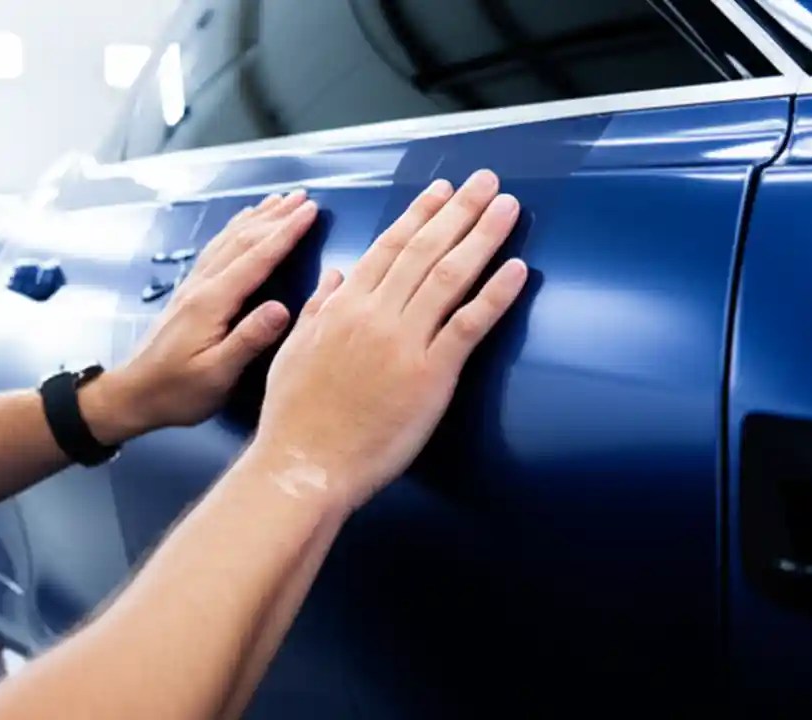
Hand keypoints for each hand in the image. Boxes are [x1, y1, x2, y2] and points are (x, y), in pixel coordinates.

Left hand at [83, 191, 318, 443]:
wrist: (133, 394)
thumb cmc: (176, 392)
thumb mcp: (216, 375)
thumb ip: (248, 340)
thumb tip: (282, 309)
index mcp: (212, 303)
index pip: (256, 259)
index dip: (286, 233)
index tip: (310, 212)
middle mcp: (202, 286)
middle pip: (243, 241)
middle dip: (276, 217)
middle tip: (304, 197)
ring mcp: (193, 287)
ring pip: (229, 240)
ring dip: (257, 218)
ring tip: (279, 200)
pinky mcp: (189, 293)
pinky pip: (216, 250)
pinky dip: (234, 230)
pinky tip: (242, 225)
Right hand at [249, 170, 527, 510]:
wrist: (303, 465)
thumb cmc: (295, 417)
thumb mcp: (295, 351)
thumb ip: (318, 309)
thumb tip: (334, 276)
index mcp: (343, 306)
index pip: (389, 246)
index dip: (420, 214)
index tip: (443, 190)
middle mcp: (375, 314)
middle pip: (425, 250)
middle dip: (459, 211)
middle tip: (486, 181)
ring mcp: (405, 342)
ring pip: (450, 276)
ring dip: (482, 237)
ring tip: (506, 207)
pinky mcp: (431, 375)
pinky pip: (469, 325)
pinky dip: (495, 293)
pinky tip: (517, 268)